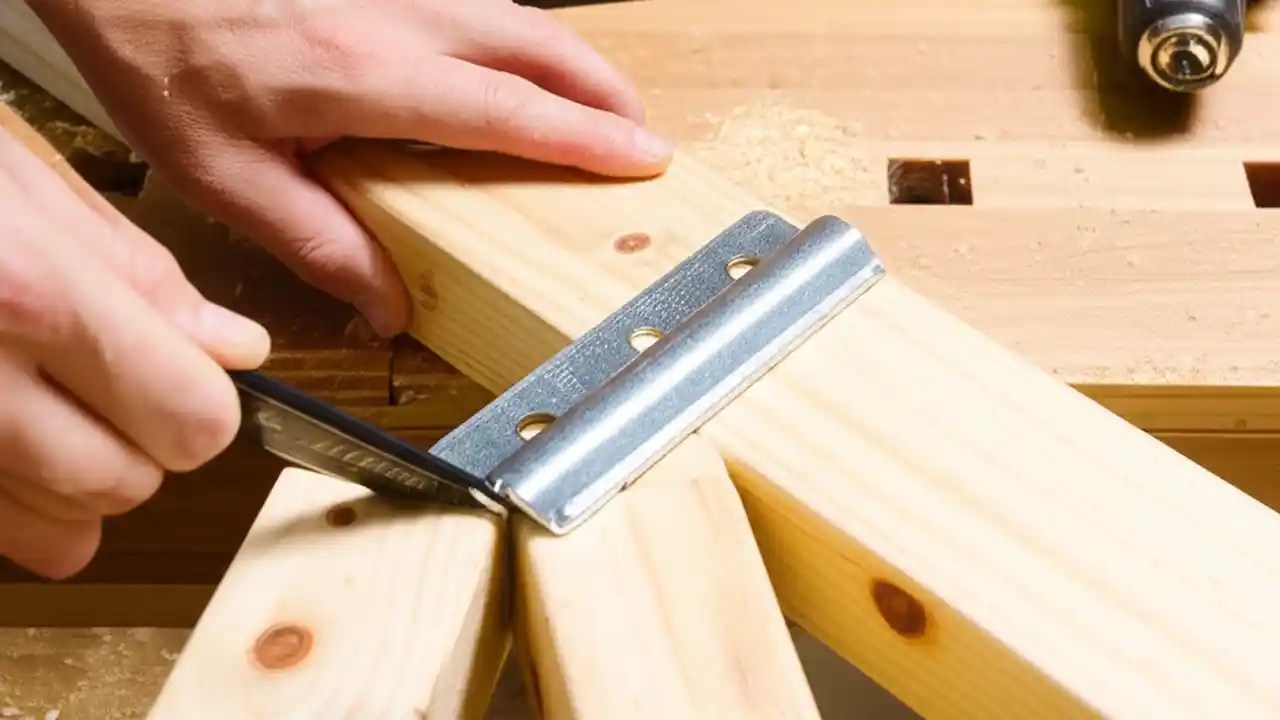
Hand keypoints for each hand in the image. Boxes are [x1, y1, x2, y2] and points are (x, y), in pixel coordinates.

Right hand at [0, 126, 269, 578]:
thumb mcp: (16, 175)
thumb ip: (135, 271)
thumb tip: (234, 349)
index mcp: (25, 294)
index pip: (189, 420)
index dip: (198, 403)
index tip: (184, 377)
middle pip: (128, 484)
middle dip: (137, 442)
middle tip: (101, 382)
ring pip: (58, 533)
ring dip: (72, 482)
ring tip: (37, 400)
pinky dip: (10, 505)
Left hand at [27, 0, 673, 336]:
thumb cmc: (159, 55)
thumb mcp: (224, 176)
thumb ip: (318, 242)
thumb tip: (388, 304)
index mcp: (365, 77)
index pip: (506, 111)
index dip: (584, 137)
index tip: (642, 158)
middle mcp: (396, 16)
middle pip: (538, 44)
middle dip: (605, 89)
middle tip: (643, 132)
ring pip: (515, 13)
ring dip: (571, 59)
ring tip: (598, 104)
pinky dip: (521, 34)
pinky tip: (519, 62)